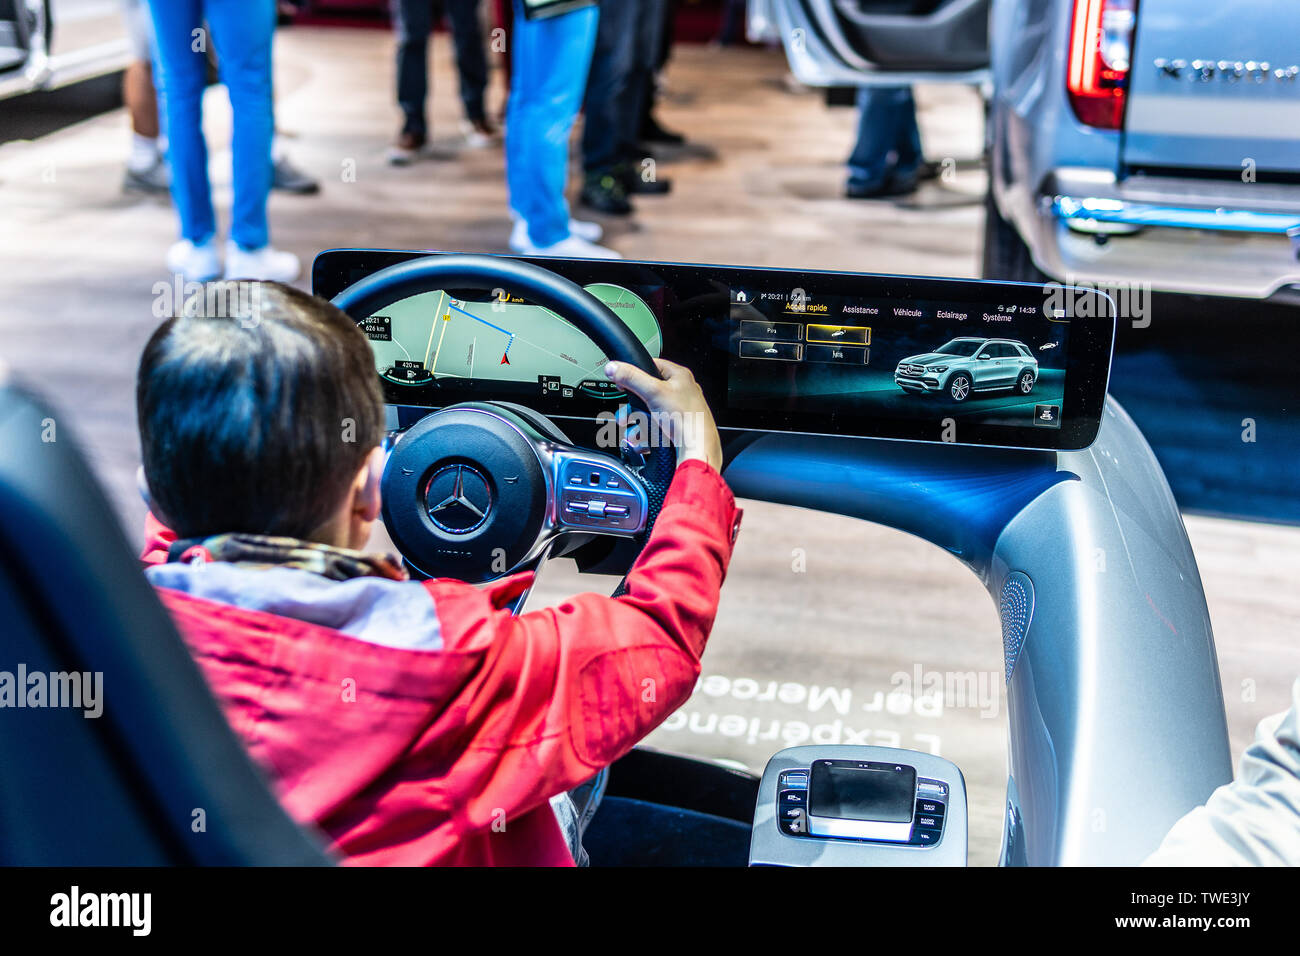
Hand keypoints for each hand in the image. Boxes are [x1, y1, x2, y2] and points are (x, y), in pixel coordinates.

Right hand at [604, 358, 722, 471]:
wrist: (698, 449)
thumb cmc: (687, 419)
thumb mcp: (654, 392)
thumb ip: (631, 378)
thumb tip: (614, 367)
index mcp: (678, 377)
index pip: (651, 366)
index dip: (635, 373)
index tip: (622, 382)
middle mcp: (679, 392)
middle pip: (646, 394)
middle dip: (631, 408)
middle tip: (624, 415)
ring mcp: (677, 411)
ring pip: (649, 414)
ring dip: (636, 425)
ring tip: (631, 433)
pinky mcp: (675, 428)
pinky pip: (655, 429)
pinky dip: (645, 436)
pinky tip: (640, 442)